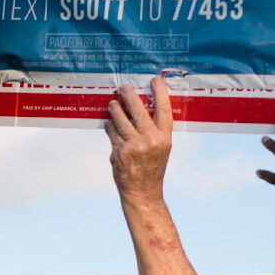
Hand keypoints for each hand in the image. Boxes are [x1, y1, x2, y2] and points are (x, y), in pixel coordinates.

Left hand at [105, 77, 173, 203]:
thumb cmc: (151, 169)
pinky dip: (110, 127)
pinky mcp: (120, 152)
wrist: (143, 193)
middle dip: (129, 96)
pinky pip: (112, 134)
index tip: (155, 80)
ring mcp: (134, 146)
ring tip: (112, 104)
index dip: (160, 93)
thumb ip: (153, 131)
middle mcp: (150, 141)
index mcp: (165, 139)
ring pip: (121, 120)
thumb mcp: (161, 149)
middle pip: (139, 110)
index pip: (164, 110)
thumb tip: (137, 110)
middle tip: (124, 88)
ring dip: (114, 109)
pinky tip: (109, 123)